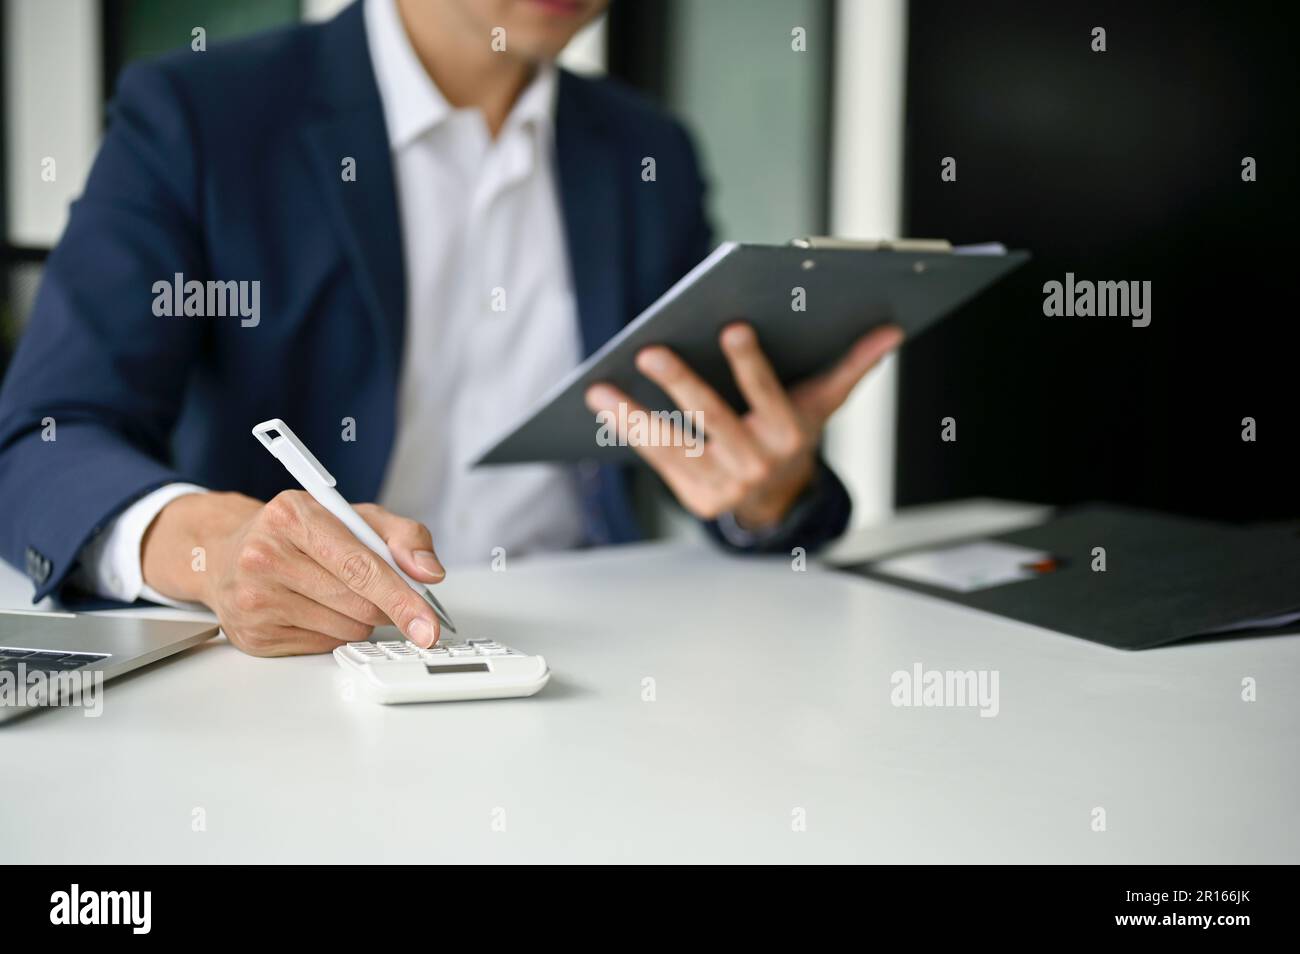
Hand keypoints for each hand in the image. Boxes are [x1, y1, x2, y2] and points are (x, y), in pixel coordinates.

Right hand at [141, 491, 445, 655]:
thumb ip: (403, 536)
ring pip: (346, 629)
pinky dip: (333, 632)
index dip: (402, 598)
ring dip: (359, 618)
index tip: (428, 624)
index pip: (360, 566)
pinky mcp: (253, 635)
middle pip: (358, 604)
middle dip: (382, 604)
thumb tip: (429, 573)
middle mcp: (265, 556)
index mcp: (293, 516)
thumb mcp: (353, 516)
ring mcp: (254, 600)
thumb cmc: (298, 532)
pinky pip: (324, 646)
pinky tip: (312, 608)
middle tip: (374, 588)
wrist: (228, 551)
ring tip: (334, 592)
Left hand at [584, 323, 902, 528]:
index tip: (732, 326)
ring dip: (635, 417)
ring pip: (676, 446)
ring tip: (603, 389)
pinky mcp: (699, 500)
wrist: (781, 498)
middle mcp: (758, 462)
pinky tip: (606, 406)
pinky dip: (629, 435)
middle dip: (681, 384)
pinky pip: (659, 463)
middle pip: (715, 419)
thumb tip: (891, 331)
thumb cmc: (794, 432)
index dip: (750, 363)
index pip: (769, 394)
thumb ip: (852, 365)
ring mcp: (726, 485)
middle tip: (649, 351)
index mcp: (789, 433)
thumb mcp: (824, 402)